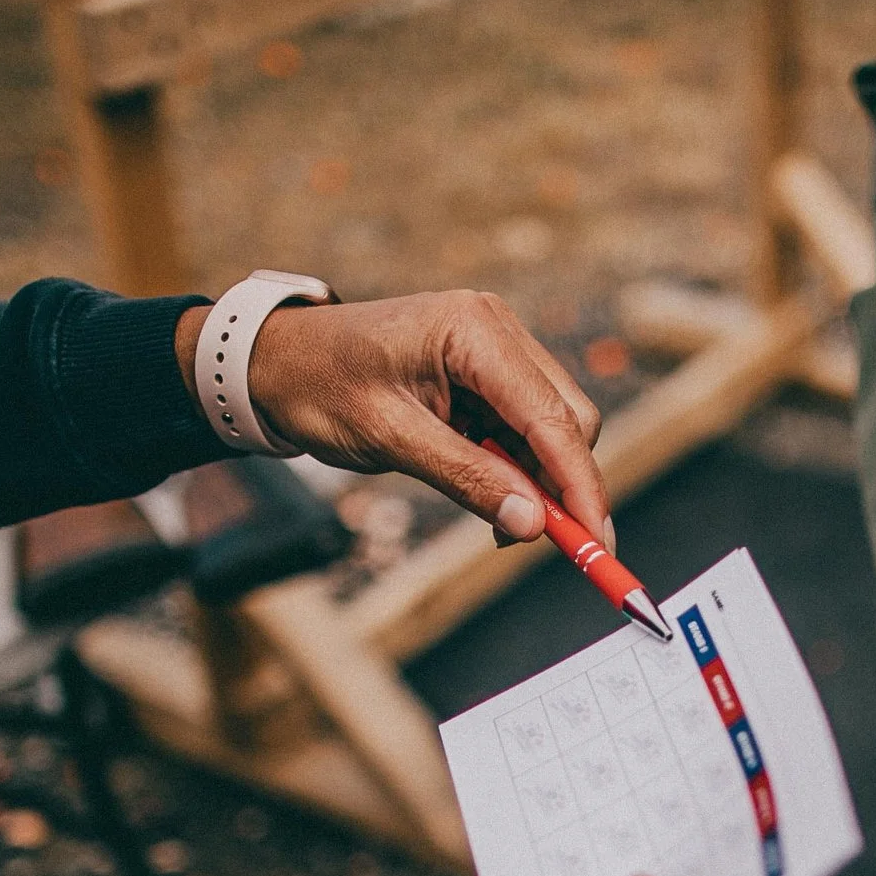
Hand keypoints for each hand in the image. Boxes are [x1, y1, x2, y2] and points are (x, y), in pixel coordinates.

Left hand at [178, 292, 610, 546]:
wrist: (278, 362)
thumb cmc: (320, 387)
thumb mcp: (389, 438)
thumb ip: (466, 478)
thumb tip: (532, 523)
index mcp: (475, 331)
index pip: (554, 416)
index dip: (580, 483)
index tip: (597, 540)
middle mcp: (498, 331)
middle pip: (569, 419)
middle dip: (565, 485)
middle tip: (544, 544)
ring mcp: (496, 349)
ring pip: (554, 428)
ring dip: (540, 482)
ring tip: (502, 524)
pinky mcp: (487, 374)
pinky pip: (525, 428)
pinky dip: (519, 470)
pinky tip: (495, 497)